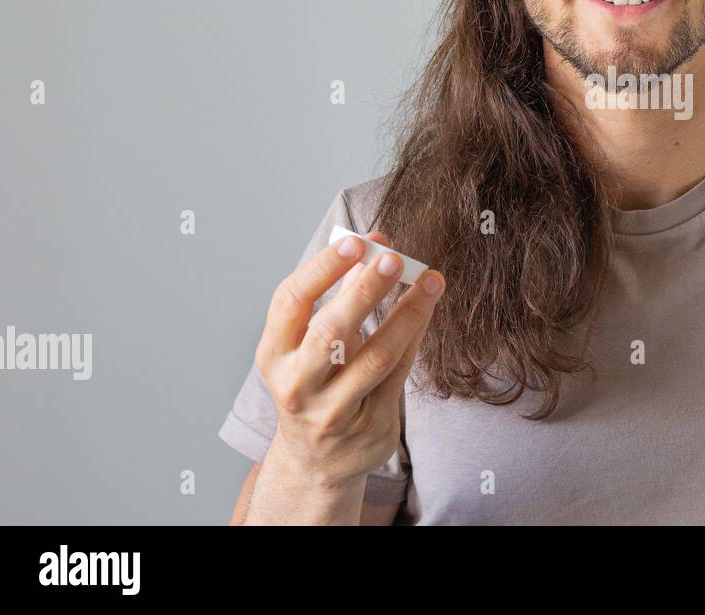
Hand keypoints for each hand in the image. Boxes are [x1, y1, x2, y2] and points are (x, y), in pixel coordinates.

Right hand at [254, 231, 444, 489]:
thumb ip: (339, 295)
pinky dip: (415, 336)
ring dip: (407, 314)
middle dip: (364, 291)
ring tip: (430, 281)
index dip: (321, 268)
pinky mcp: (368, 426)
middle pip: (330, 332)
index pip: (290, 302)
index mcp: (274, 354)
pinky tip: (427, 309)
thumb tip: (373, 246)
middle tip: (394, 258)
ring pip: (374, 357)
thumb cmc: (315, 383)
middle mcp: (296, 385)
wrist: (314, 462)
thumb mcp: (311, 343)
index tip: (354, 242)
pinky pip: (398, 373)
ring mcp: (332, 411)